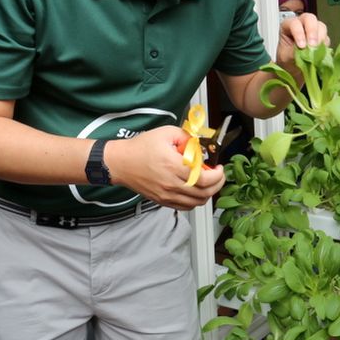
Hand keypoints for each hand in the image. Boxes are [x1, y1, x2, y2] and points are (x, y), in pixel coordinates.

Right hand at [105, 126, 224, 210]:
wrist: (120, 162)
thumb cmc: (140, 148)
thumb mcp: (166, 133)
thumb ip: (186, 137)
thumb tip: (199, 145)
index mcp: (173, 166)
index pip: (204, 178)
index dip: (217, 175)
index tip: (219, 168)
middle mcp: (171, 184)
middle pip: (204, 193)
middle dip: (217, 184)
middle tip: (218, 176)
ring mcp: (166, 195)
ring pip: (196, 203)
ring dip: (207, 194)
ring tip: (208, 182)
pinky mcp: (162, 201)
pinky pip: (185, 207)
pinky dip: (195, 201)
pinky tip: (196, 190)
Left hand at [276, 12, 327, 67]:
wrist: (292, 67)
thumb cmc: (286, 59)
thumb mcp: (285, 57)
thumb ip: (294, 52)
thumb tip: (305, 51)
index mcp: (288, 25)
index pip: (294, 23)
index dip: (299, 33)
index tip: (301, 46)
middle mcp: (301, 24)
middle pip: (310, 19)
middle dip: (312, 31)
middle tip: (313, 45)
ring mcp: (313, 29)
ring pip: (321, 26)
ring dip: (321, 38)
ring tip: (317, 50)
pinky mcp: (321, 38)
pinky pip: (326, 39)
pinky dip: (325, 46)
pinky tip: (321, 54)